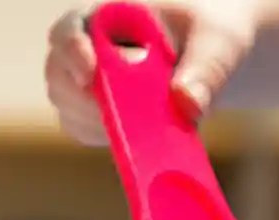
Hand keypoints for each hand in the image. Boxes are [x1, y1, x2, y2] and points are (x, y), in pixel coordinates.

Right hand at [45, 1, 258, 144]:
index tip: (91, 76)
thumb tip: (185, 104)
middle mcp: (90, 47)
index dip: (72, 52)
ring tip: (143, 131)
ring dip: (97, 123)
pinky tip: (138, 142)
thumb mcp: (219, 42)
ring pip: (69, 107)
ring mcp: (90, 82)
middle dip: (83, 100)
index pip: (69, 30)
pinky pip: (87, 130)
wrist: (216, 52)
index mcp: (111, 17)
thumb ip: (207, 70)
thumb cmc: (213, 33)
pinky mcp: (100, 112)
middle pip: (59, 75)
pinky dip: (106, 140)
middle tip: (122, 120)